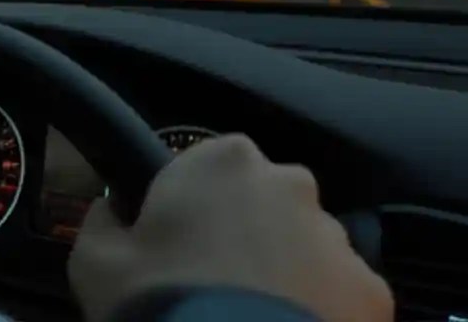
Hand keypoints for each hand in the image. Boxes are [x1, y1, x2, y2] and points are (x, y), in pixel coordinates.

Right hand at [68, 135, 392, 321]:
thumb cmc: (159, 304)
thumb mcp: (96, 262)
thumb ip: (103, 222)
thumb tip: (111, 212)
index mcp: (224, 161)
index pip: (205, 168)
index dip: (187, 208)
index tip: (173, 245)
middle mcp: (290, 184)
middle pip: (262, 204)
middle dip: (244, 236)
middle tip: (212, 285)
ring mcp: (337, 238)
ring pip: (305, 249)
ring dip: (283, 272)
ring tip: (251, 316)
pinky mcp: (372, 290)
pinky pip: (339, 295)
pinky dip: (318, 311)